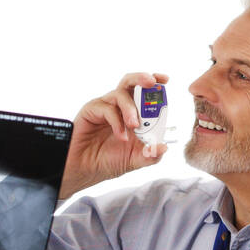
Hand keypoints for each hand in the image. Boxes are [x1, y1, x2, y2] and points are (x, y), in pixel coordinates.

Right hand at [60, 72, 170, 199]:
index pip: (145, 93)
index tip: (165, 80)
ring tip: (134, 125)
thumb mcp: (135, 160)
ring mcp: (105, 107)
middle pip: (131, 82)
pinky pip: (107, 108)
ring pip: (120, 93)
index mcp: (133, 114)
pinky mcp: (91, 110)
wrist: (85, 170)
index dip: (155, 83)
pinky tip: (120, 137)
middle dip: (143, 79)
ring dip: (130, 108)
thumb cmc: (108, 161)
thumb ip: (151, 155)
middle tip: (152, 83)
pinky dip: (117, 122)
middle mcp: (119, 107)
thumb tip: (164, 147)